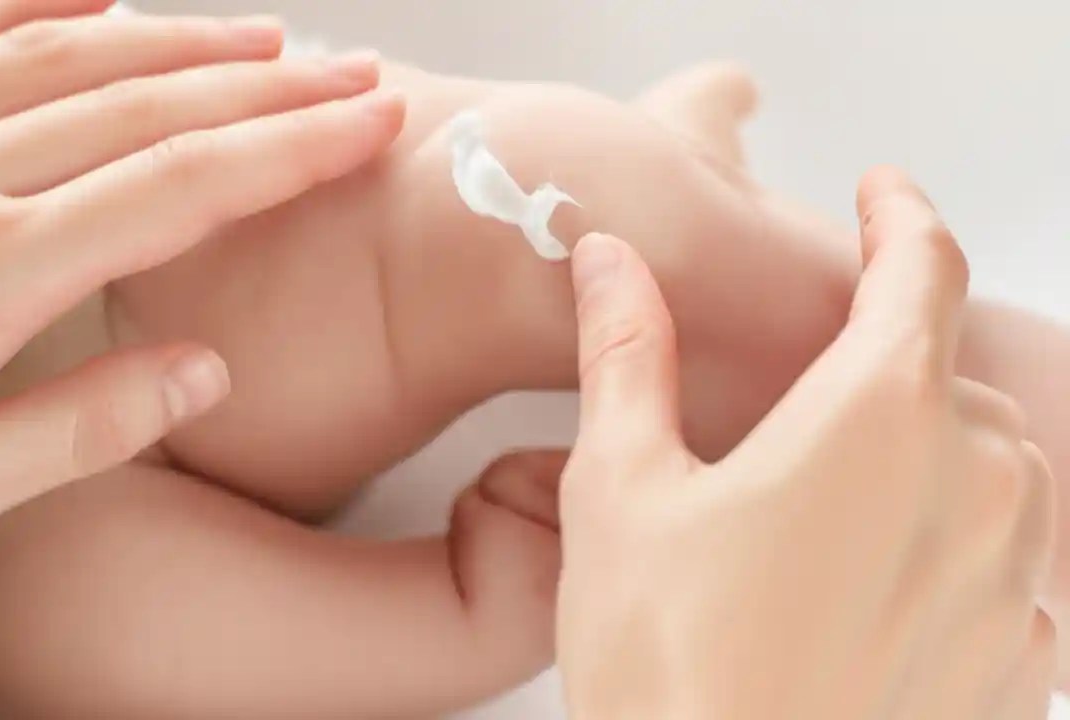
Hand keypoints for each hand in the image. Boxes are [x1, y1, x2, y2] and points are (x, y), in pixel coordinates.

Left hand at [0, 0, 405, 538]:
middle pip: (143, 102)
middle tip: (353, 76)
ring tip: (266, 36)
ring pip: (65, 49)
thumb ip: (86, 427)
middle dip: (267, 86)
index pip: (178, 185)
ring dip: (179, 35)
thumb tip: (203, 367)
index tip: (366, 127)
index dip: (289, 150)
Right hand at [556, 168, 1056, 718]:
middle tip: (822, 369)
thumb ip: (626, 356)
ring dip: (938, 445)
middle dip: (895, 350)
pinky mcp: (1014, 668)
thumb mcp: (622, 490)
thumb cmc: (669, 666)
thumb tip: (608, 263)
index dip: (899, 217)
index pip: (918, 270)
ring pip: (1001, 469)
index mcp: (878, 421)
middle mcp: (972, 490)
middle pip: (955, 375)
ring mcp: (1009, 586)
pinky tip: (889, 576)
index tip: (880, 195)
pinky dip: (964, 542)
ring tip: (852, 473)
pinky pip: (1017, 568)